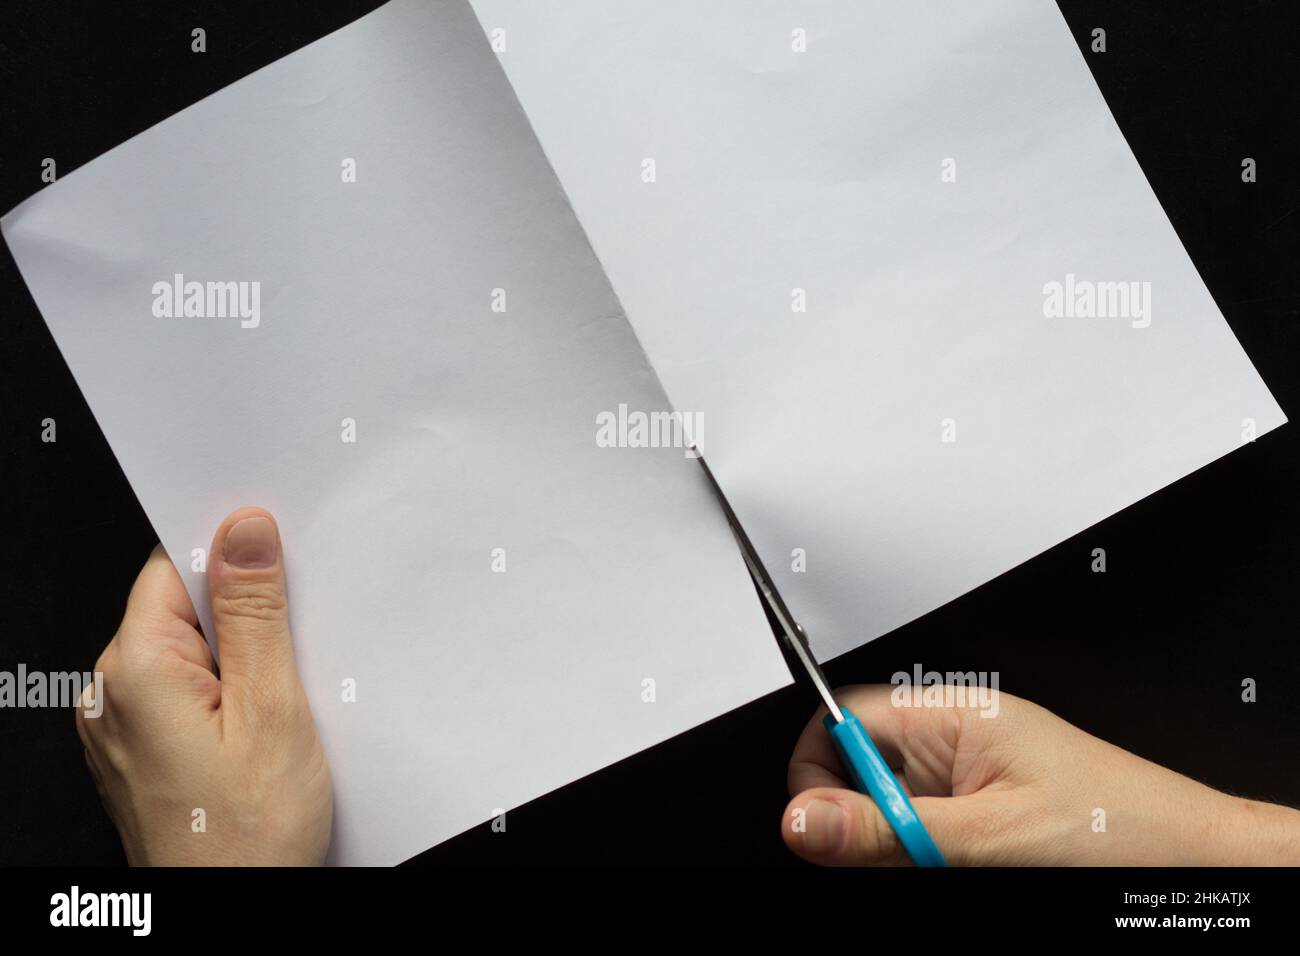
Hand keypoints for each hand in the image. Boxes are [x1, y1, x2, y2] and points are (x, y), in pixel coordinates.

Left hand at [76, 508, 331, 865]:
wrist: (235, 914)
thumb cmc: (246, 838)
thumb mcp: (273, 710)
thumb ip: (255, 614)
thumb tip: (244, 532)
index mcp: (136, 671)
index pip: (174, 566)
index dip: (232, 556)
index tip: (279, 568)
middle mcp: (113, 694)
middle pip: (183, 608)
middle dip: (244, 616)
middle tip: (291, 658)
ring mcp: (123, 726)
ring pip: (190, 652)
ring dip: (241, 660)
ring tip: (277, 708)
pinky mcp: (143, 751)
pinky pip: (185, 692)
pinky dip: (226, 694)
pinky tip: (259, 728)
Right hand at [782, 684, 1299, 865]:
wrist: (1198, 867)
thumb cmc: (1124, 831)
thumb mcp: (991, 836)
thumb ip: (891, 832)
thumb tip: (804, 819)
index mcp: (953, 715)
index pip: (843, 718)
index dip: (817, 768)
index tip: (817, 823)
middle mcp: (953, 745)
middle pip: (858, 773)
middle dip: (860, 821)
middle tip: (897, 859)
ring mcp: (965, 788)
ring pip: (886, 816)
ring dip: (896, 851)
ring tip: (947, 866)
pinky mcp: (979, 827)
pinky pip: (921, 843)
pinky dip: (923, 863)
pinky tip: (957, 871)